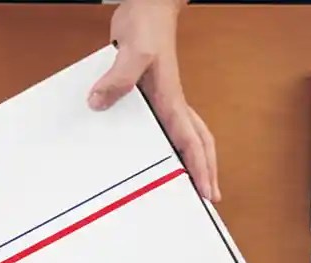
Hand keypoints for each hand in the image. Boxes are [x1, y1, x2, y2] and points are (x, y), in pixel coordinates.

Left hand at [88, 0, 219, 201]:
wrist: (147, 6)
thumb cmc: (147, 25)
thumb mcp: (132, 51)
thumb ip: (117, 78)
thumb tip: (100, 102)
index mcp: (172, 100)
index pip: (193, 141)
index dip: (201, 169)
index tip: (208, 191)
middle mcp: (172, 104)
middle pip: (199, 144)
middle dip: (207, 170)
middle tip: (211, 196)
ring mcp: (164, 101)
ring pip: (187, 136)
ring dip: (193, 159)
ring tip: (193, 181)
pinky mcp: (152, 96)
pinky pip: (167, 125)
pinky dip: (172, 142)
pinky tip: (162, 151)